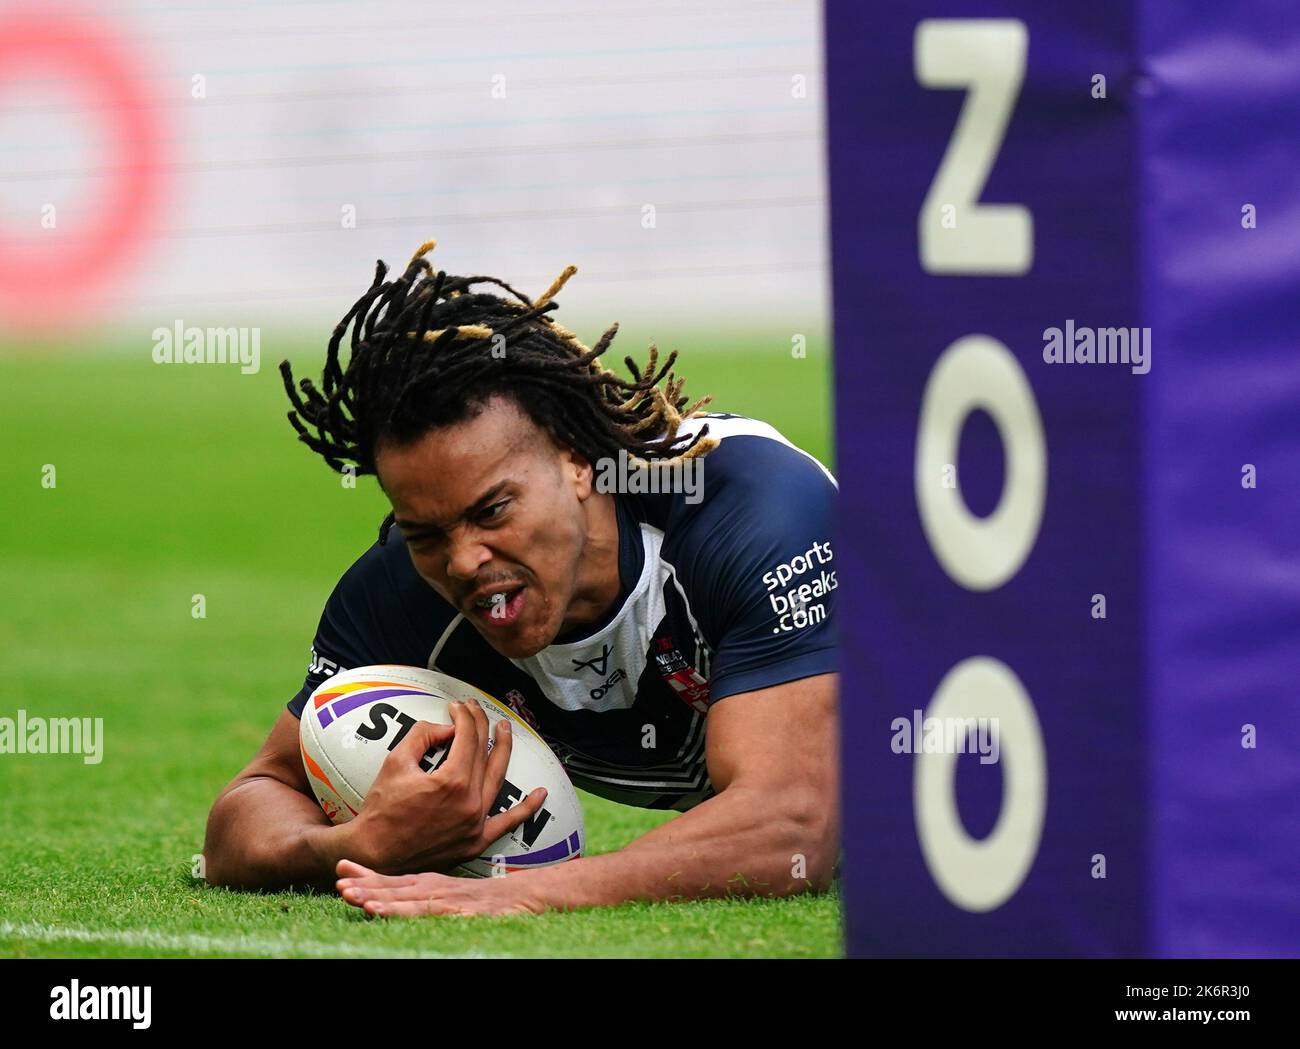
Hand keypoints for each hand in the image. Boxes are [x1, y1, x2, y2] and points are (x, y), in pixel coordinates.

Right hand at [335, 700, 548, 875]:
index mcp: (452, 781)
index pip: (467, 738)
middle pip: (484, 753)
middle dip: (481, 726)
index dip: (464, 717)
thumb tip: (447, 728)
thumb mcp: (396, 762)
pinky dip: (526, 809)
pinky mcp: (475, 842)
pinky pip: (506, 824)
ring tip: (504, 731)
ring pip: (498, 780)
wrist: (374, 854)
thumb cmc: (381, 810)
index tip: (457, 707)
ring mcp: (476, 824)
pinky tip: (539, 794)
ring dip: (504, 751)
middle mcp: (470, 802)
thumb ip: (423, 736)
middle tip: (477, 710)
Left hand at [335, 859, 545, 916]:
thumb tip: (418, 895)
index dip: (367, 874)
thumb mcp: (459, 894)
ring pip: (405, 898)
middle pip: (394, 885)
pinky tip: (382, 909)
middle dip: (364, 883)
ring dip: (376, 896)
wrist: (532, 894)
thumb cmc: (495, 898)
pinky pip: (424, 912)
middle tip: (337, 878)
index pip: (395, 878)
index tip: (341, 867)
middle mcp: (436, 889)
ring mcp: (447, 900)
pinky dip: (401, 910)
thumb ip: (436, 893)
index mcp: (434, 883)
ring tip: (351, 895)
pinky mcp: (459, 912)